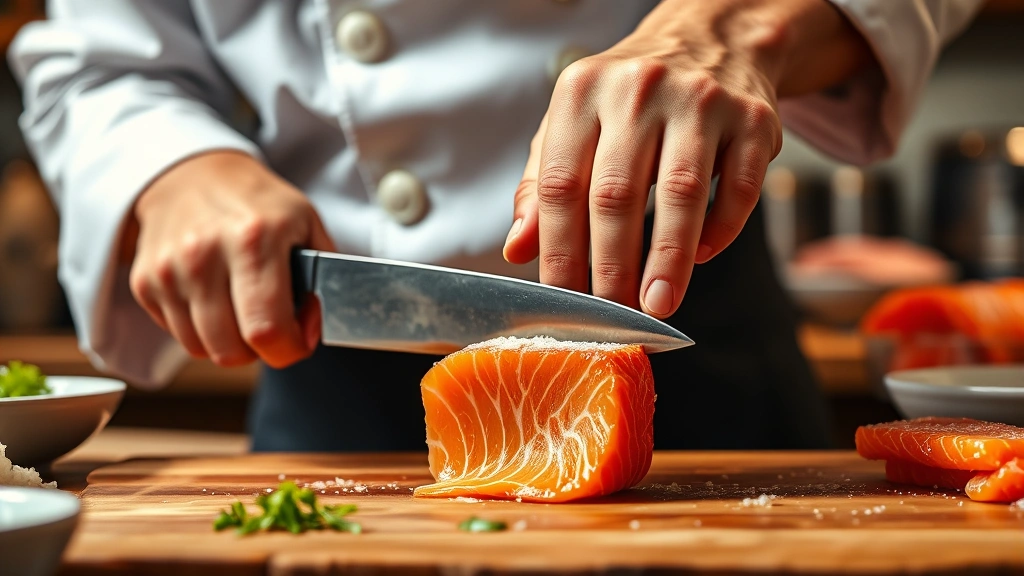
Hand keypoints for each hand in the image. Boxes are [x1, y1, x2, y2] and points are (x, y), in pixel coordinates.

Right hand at [125, 151, 334, 367]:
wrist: (192, 174)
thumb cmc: (258, 204)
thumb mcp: (306, 222)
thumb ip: (322, 275)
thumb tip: (311, 327)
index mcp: (253, 239)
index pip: (267, 330)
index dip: (290, 348)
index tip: (299, 337)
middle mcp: (204, 255)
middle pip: (231, 350)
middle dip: (260, 351)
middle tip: (271, 325)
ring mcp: (169, 270)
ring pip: (202, 349)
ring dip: (229, 342)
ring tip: (243, 310)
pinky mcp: (144, 282)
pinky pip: (178, 335)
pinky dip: (200, 330)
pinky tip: (214, 300)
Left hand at [504, 0, 870, 316]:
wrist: (710, 38)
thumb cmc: (628, 97)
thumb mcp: (573, 124)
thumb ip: (540, 185)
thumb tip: (518, 249)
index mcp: (581, 91)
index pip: (560, 184)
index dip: (559, 250)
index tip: (563, 298)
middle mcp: (638, 89)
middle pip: (617, 194)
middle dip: (612, 265)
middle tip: (612, 312)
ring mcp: (700, 100)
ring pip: (681, 194)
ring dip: (668, 259)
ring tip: (658, 304)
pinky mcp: (753, 118)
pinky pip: (739, 187)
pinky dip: (721, 230)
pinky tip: (703, 255)